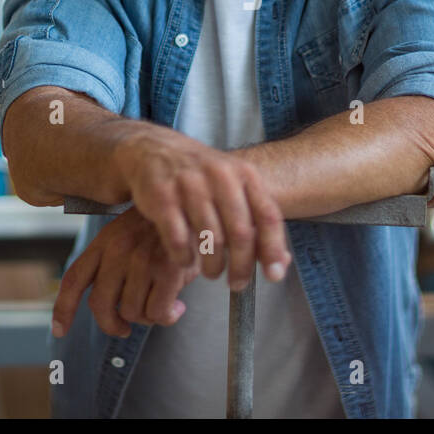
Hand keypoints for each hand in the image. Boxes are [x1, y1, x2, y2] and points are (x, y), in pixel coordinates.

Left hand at [53, 208, 199, 338]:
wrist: (195, 206)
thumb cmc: (163, 227)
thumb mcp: (128, 234)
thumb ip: (112, 265)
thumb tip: (111, 308)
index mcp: (105, 241)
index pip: (74, 280)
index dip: (63, 309)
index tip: (59, 330)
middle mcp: (118, 250)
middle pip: (100, 306)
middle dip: (112, 325)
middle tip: (124, 328)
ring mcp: (142, 260)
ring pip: (132, 313)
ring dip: (148, 317)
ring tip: (162, 304)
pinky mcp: (167, 270)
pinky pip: (157, 313)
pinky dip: (167, 317)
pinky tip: (177, 306)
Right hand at [112, 127, 289, 289]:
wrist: (154, 149)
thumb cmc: (201, 176)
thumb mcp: (234, 185)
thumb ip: (257, 220)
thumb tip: (280, 263)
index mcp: (244, 173)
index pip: (268, 215)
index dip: (273, 249)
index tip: (273, 276)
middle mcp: (220, 176)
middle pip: (241, 233)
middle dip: (241, 266)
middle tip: (237, 283)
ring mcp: (190, 184)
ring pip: (211, 239)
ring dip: (214, 265)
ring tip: (213, 273)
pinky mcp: (162, 196)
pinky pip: (178, 239)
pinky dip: (184, 258)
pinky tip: (186, 260)